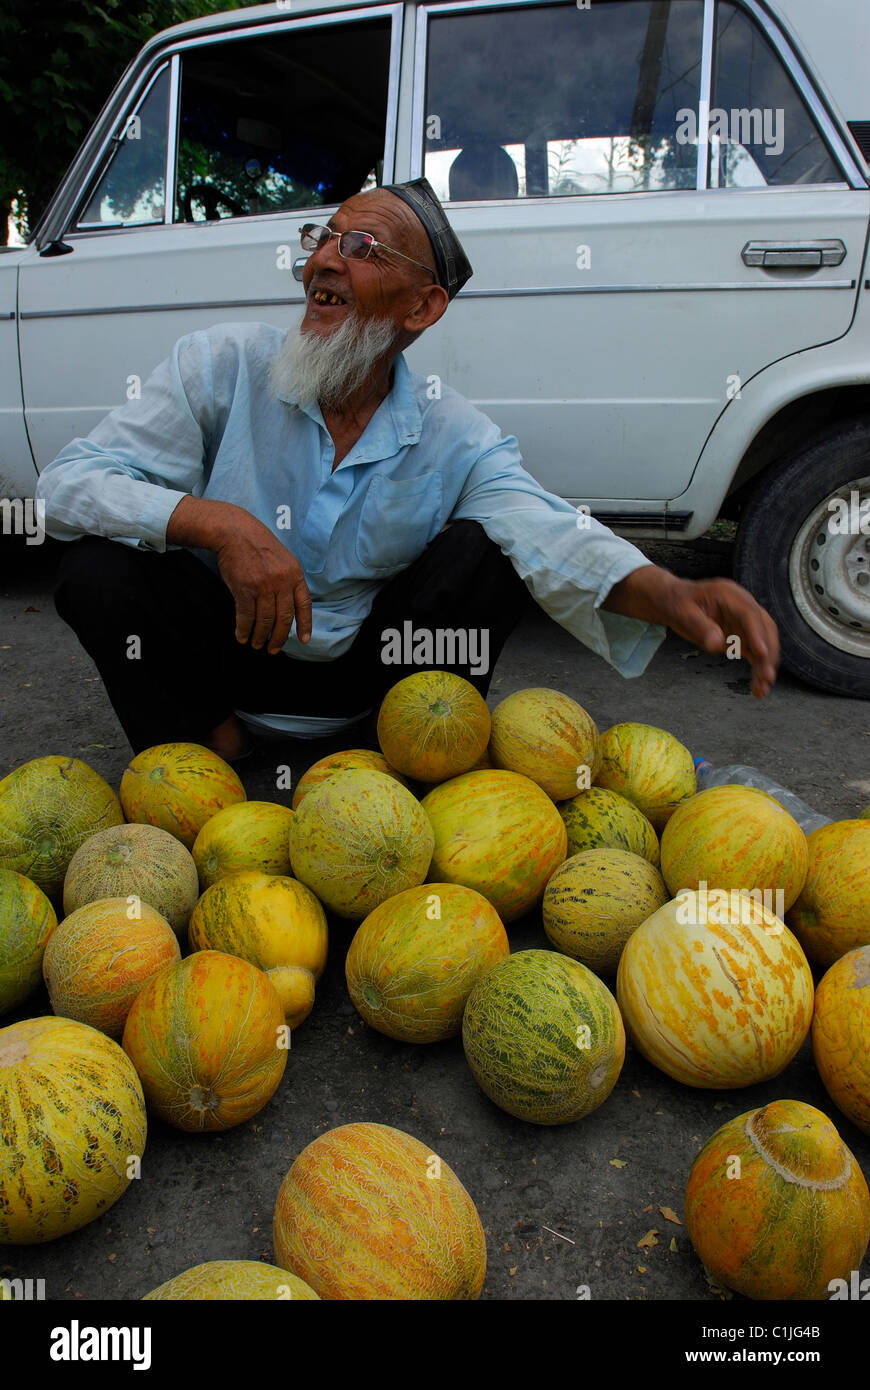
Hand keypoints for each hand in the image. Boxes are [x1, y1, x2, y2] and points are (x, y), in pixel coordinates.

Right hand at [216, 516, 311, 653]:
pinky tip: (242, 636)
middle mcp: (281, 582)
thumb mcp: (283, 559)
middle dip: (278, 638)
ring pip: (264, 620)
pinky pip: (245, 616)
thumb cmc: (258, 544)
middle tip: (273, 649)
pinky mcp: (244, 589)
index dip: (305, 625)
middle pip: (283, 618)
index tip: (304, 640)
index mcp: (295, 574)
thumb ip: (288, 580)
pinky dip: (243, 629)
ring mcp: (263, 586)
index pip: (304, 605)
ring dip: (260, 636)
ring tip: (256, 644)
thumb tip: (289, 607)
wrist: (235, 531)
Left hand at [603, 566, 779, 698]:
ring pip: (763, 643)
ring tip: (763, 688)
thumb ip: (699, 627)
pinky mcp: (743, 635)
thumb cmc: (678, 604)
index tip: (761, 653)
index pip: (749, 614)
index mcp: (730, 595)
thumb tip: (716, 644)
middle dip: (767, 654)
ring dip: (765, 666)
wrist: (675, 602)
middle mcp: (743, 606)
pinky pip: (755, 653)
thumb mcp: (683, 613)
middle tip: (766, 678)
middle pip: (764, 629)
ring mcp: (745, 622)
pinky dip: (758, 668)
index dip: (757, 634)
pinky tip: (759, 686)